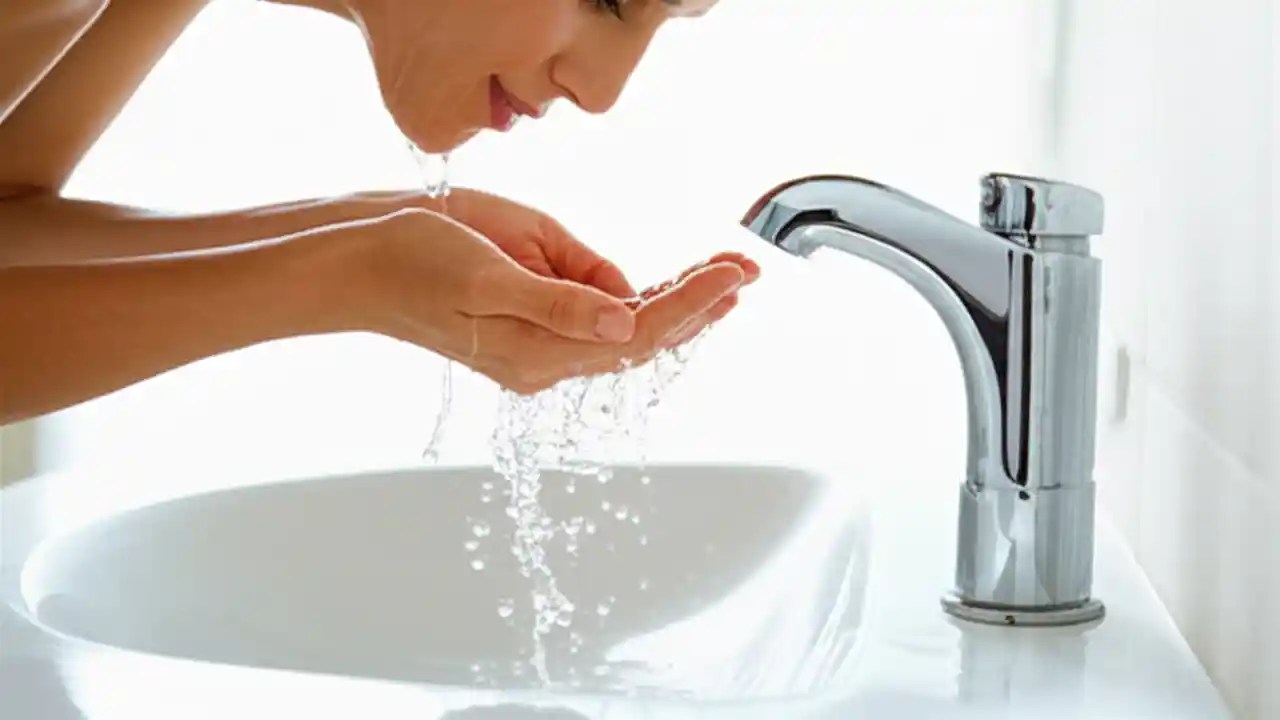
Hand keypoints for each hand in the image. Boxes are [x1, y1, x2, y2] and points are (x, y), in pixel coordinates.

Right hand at [334, 208, 753, 393]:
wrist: (362, 264)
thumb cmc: (414, 260)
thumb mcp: (488, 272)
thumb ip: (558, 302)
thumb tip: (624, 322)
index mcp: (538, 350)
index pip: (636, 331)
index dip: (689, 303)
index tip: (731, 274)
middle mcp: (546, 357)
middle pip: (641, 337)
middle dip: (698, 305)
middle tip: (746, 271)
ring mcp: (540, 344)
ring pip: (625, 331)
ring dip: (677, 304)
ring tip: (724, 274)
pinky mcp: (532, 323)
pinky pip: (599, 321)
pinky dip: (642, 304)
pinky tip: (671, 290)